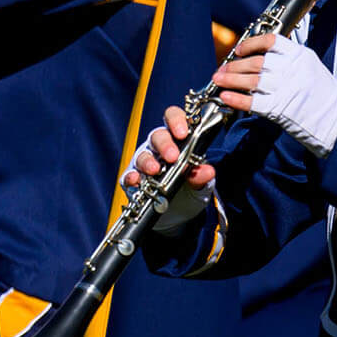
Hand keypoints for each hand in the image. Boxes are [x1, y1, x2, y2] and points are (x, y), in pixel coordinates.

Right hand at [123, 105, 215, 231]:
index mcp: (177, 141)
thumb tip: (208, 170)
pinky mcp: (132, 180)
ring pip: (142, 155)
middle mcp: (158, 148)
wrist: (176, 216)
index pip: (174, 119)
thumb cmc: (189, 193)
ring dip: (148, 162)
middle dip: (164, 144)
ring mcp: (144, 163)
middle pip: (157, 136)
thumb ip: (202, 178)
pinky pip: (128, 175)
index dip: (177, 121)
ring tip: (155, 171)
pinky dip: (131, 177)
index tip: (183, 132)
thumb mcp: (200, 187)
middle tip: (172, 157)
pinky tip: (136, 180)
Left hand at [213, 34, 336, 155]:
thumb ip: (289, 61)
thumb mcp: (311, 69)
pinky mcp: (280, 108)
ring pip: (251, 79)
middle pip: (255, 62)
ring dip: (230, 80)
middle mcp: (292, 69)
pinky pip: (252, 101)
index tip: (239, 51)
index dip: (250, 44)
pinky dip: (236, 99)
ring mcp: (286, 88)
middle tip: (222, 70)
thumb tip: (258, 58)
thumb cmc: (324, 97)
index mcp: (301, 56)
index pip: (270, 41)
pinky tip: (225, 97)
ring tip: (218, 80)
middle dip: (234, 66)